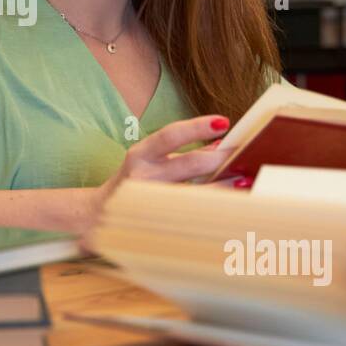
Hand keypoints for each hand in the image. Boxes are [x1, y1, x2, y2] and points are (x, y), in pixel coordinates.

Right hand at [76, 114, 231, 242]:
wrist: (99, 214)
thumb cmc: (134, 181)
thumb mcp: (151, 159)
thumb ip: (183, 152)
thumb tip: (220, 143)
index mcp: (140, 155)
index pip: (170, 136)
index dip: (197, 128)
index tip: (223, 123)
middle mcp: (143, 177)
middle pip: (189, 166)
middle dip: (220, 160)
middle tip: (246, 154)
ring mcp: (150, 203)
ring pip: (195, 194)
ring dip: (223, 187)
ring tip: (244, 181)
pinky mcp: (156, 223)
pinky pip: (190, 215)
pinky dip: (211, 209)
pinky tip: (229, 207)